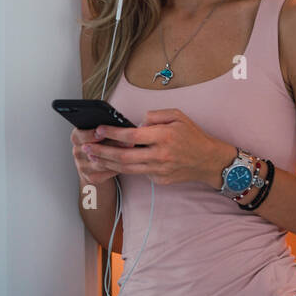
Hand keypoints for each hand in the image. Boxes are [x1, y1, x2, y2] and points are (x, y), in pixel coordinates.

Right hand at [71, 125, 125, 185]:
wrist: (95, 166)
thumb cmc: (102, 144)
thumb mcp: (100, 133)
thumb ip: (107, 128)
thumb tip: (121, 124)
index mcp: (77, 137)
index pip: (80, 135)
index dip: (91, 134)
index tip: (102, 133)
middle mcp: (77, 152)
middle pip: (93, 149)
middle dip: (112, 145)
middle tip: (128, 141)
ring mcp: (83, 166)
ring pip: (101, 162)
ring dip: (118, 157)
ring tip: (133, 152)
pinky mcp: (92, 177)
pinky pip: (106, 172)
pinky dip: (118, 167)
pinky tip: (128, 163)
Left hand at [89, 109, 236, 188]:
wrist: (208, 160)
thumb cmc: (193, 135)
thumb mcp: (178, 116)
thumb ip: (155, 115)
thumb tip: (137, 122)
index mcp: (163, 136)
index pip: (131, 134)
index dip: (112, 132)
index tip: (99, 129)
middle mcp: (160, 154)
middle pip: (123, 156)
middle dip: (101, 152)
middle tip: (86, 148)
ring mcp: (159, 169)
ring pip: (126, 168)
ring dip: (107, 164)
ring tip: (93, 158)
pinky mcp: (160, 179)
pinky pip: (139, 173)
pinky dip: (124, 169)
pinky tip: (112, 164)